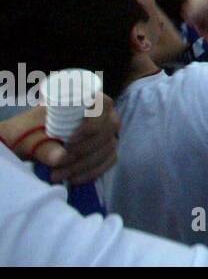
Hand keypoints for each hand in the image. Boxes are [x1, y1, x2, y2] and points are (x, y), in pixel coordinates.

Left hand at [1, 95, 121, 184]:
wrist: (26, 144)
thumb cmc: (28, 132)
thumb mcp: (30, 138)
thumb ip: (45, 147)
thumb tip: (61, 158)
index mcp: (84, 99)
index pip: (103, 104)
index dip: (92, 123)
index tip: (70, 140)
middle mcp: (102, 113)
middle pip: (109, 128)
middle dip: (85, 150)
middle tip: (60, 163)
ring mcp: (107, 131)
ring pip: (109, 147)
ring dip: (84, 165)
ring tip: (57, 175)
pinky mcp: (106, 148)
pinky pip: (110, 159)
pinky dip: (93, 171)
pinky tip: (73, 179)